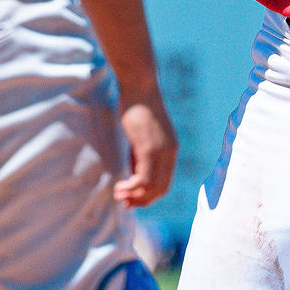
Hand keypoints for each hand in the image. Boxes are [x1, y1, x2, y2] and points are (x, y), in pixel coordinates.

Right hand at [115, 89, 176, 207]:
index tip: (131, 200)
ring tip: (119, 195)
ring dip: (135, 196)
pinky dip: (132, 187)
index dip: (148, 196)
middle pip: (161, 189)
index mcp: (171, 150)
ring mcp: (161, 151)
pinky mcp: (149, 148)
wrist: (139, 85)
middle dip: (142, 200)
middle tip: (124, 203)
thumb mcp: (141, 136)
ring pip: (152, 187)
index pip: (165, 183)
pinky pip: (144, 178)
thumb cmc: (137, 107)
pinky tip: (120, 186)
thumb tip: (134, 176)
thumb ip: (140, 155)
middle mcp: (170, 153)